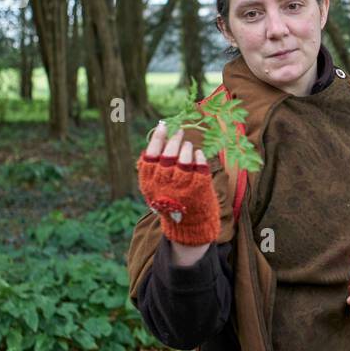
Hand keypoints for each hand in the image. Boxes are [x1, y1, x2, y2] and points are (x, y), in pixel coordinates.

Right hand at [138, 121, 219, 246]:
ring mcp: (182, 186)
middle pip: (169, 154)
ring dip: (186, 148)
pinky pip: (200, 164)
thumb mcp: (154, 187)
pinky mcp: (199, 187)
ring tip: (187, 146)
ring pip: (185, 157)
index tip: (164, 125)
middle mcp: (164, 184)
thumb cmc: (170, 200)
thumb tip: (159, 134)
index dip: (158, 137)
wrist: (188, 225)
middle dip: (174, 139)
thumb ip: (153, 166)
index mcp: (149, 183)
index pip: (151, 154)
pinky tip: (198, 154)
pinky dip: (199, 156)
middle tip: (179, 131)